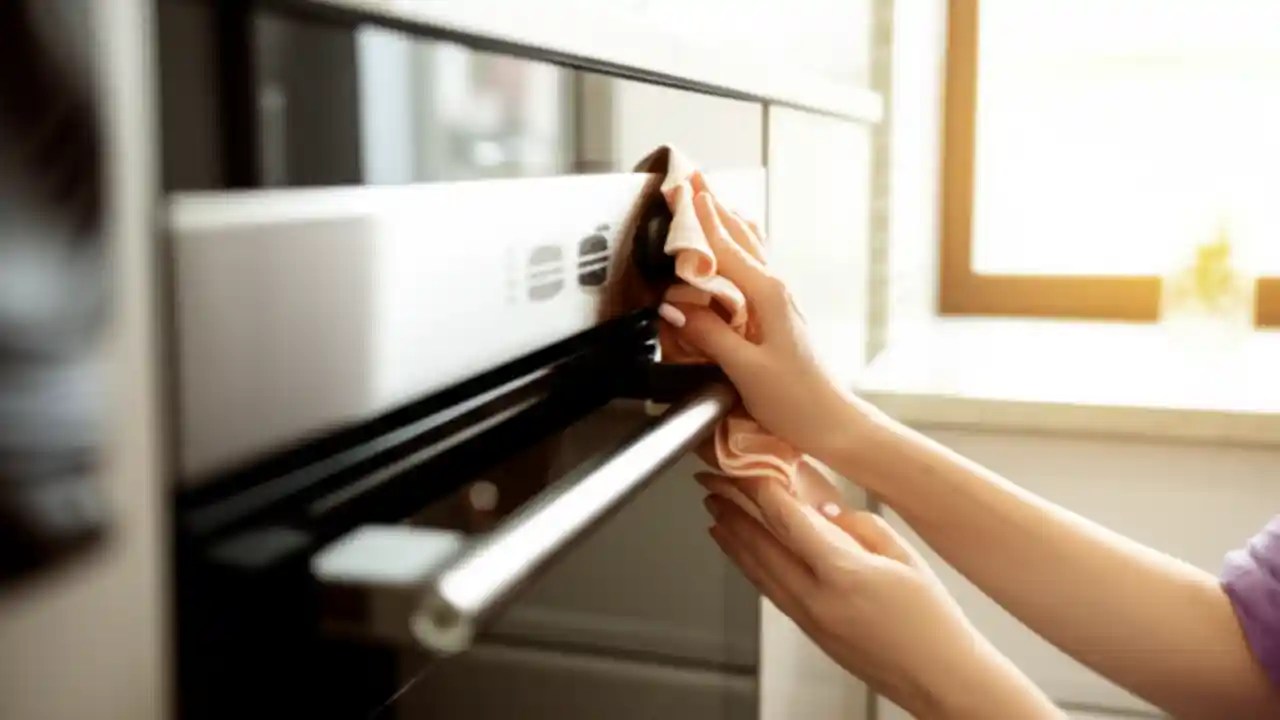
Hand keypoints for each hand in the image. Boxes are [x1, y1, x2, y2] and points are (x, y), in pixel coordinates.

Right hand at [656, 194, 871, 460]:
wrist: (832, 421)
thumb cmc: (796, 400)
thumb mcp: (745, 369)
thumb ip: (709, 334)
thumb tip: (674, 305)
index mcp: (767, 295)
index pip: (724, 248)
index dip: (699, 219)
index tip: (680, 189)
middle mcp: (775, 290)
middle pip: (738, 237)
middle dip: (712, 207)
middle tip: (690, 176)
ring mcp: (778, 301)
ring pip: (748, 249)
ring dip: (724, 222)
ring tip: (706, 197)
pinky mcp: (776, 315)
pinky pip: (750, 268)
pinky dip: (734, 248)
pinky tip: (729, 246)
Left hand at [698, 473, 1062, 718]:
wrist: (938, 678)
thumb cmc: (932, 620)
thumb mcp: (905, 557)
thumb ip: (860, 527)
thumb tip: (825, 511)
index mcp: (843, 573)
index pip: (787, 521)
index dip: (758, 489)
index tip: (741, 466)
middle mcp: (816, 598)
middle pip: (760, 544)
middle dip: (731, 508)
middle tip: (711, 482)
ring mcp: (808, 618)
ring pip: (757, 570)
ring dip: (732, 537)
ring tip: (714, 511)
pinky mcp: (809, 632)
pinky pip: (769, 590)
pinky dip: (749, 565)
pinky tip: (741, 552)